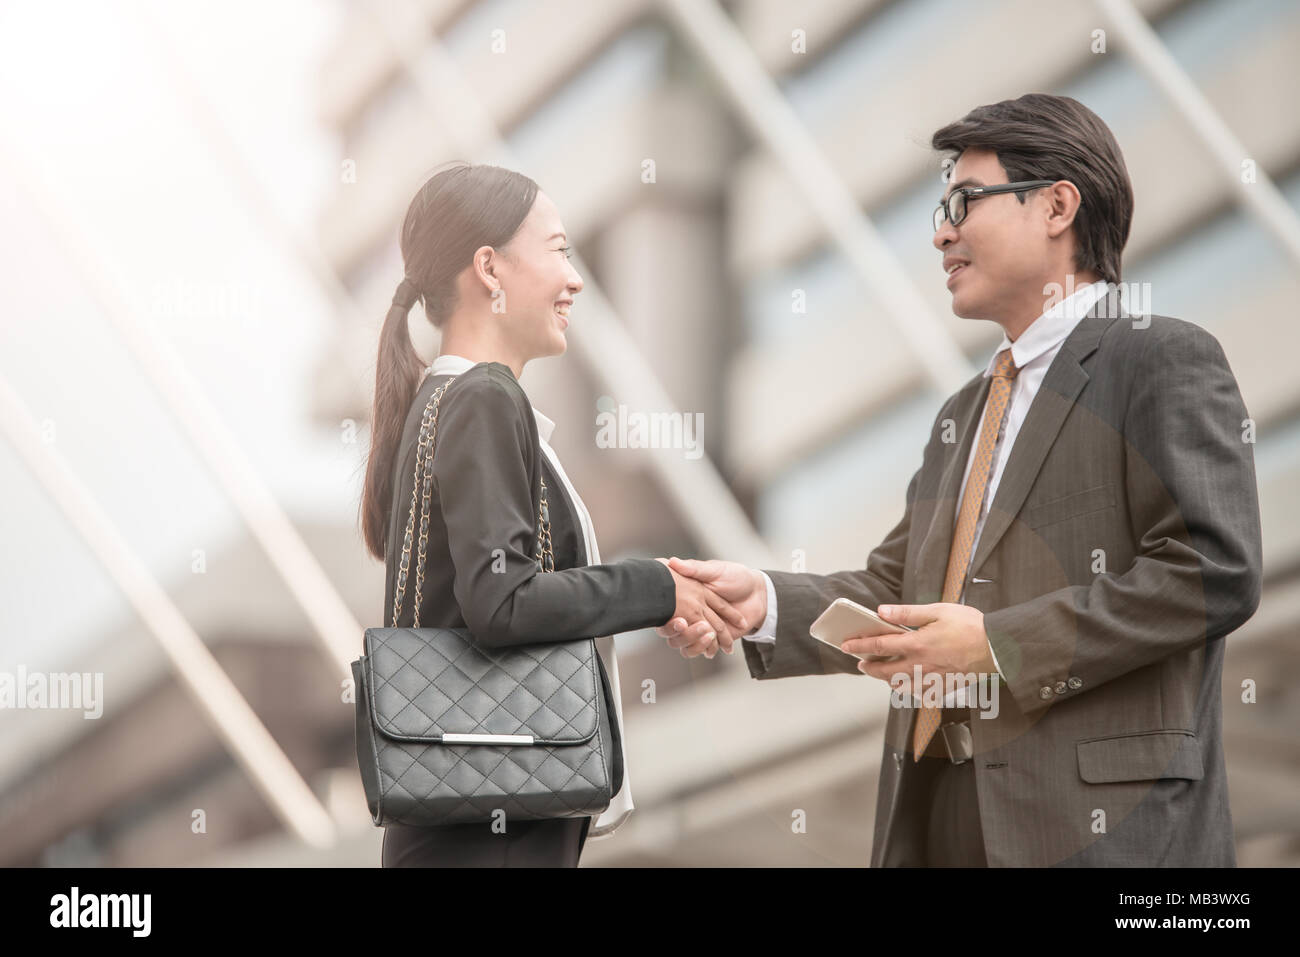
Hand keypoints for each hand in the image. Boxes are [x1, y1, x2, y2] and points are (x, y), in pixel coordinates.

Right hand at [655, 558, 766, 657]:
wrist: (758, 592)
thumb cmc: (736, 576)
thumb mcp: (714, 570)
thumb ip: (694, 569)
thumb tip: (672, 562)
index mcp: (687, 595)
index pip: (669, 609)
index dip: (669, 616)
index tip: (677, 619)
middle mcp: (691, 612)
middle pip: (676, 630)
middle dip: (683, 633)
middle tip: (694, 627)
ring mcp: (701, 626)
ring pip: (686, 643)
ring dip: (695, 643)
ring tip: (709, 635)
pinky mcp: (713, 638)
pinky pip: (702, 649)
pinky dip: (706, 649)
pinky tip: (713, 648)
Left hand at [841, 602, 993, 684]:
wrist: (998, 647)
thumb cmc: (970, 626)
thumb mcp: (937, 611)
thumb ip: (907, 614)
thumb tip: (882, 612)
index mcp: (917, 645)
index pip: (879, 647)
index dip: (859, 646)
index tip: (846, 646)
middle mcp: (921, 665)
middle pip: (886, 672)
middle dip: (869, 668)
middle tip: (861, 664)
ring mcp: (933, 679)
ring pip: (902, 687)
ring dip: (887, 681)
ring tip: (883, 674)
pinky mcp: (945, 687)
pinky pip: (922, 695)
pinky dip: (911, 691)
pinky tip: (910, 685)